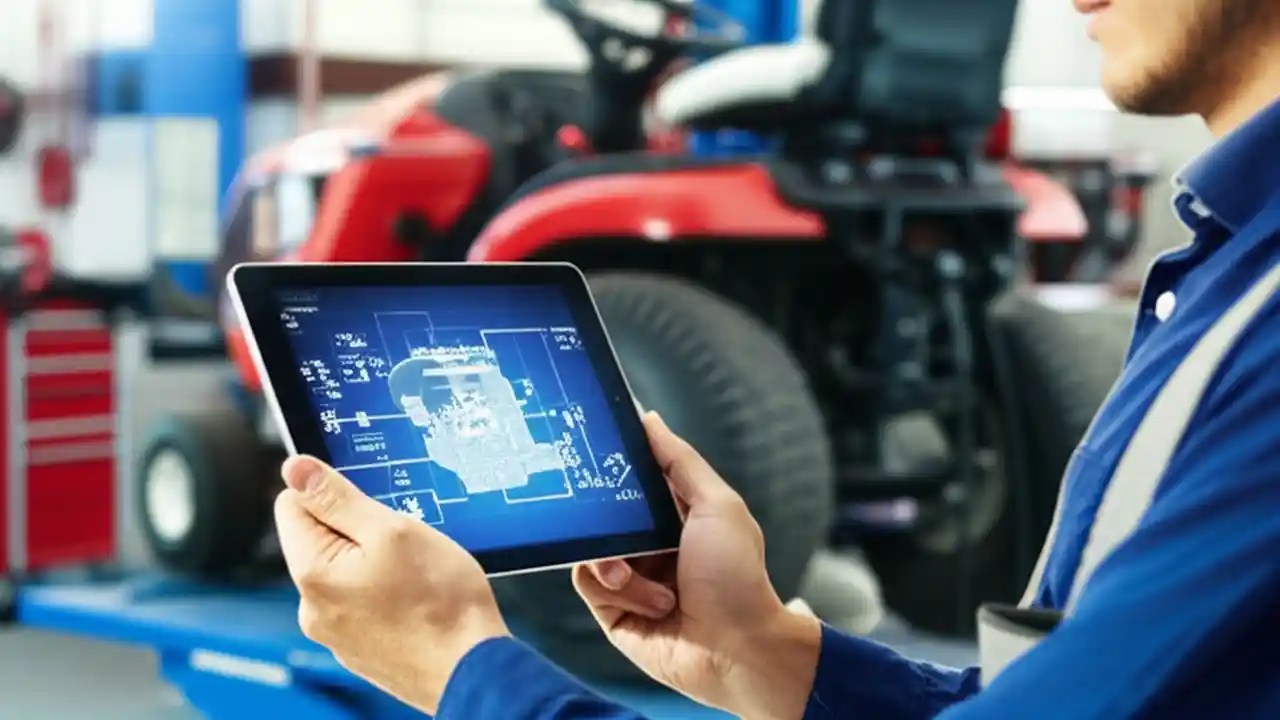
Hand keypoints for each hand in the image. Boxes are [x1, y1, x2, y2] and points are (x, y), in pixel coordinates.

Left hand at [275, 456, 508, 713]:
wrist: (470, 667)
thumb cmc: (440, 601)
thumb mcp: (392, 530)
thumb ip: (337, 498)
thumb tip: (295, 469)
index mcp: (313, 572)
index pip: (291, 504)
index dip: (331, 493)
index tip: (370, 505)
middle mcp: (312, 607)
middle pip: (318, 539)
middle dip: (356, 529)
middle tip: (401, 541)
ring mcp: (335, 632)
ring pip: (343, 570)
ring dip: (372, 561)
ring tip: (414, 573)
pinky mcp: (358, 647)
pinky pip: (359, 601)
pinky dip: (382, 591)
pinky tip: (415, 598)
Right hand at [573, 413, 821, 719]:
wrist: (737, 649)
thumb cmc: (738, 577)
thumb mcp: (716, 506)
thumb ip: (680, 461)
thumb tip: (649, 419)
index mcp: (675, 518)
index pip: (632, 483)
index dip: (614, 468)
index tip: (593, 448)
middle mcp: (649, 546)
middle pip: (603, 515)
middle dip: (605, 518)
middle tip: (614, 521)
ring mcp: (630, 580)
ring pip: (590, 549)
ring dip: (622, 566)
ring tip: (659, 587)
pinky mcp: (613, 612)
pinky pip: (587, 583)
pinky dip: (617, 589)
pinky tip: (655, 603)